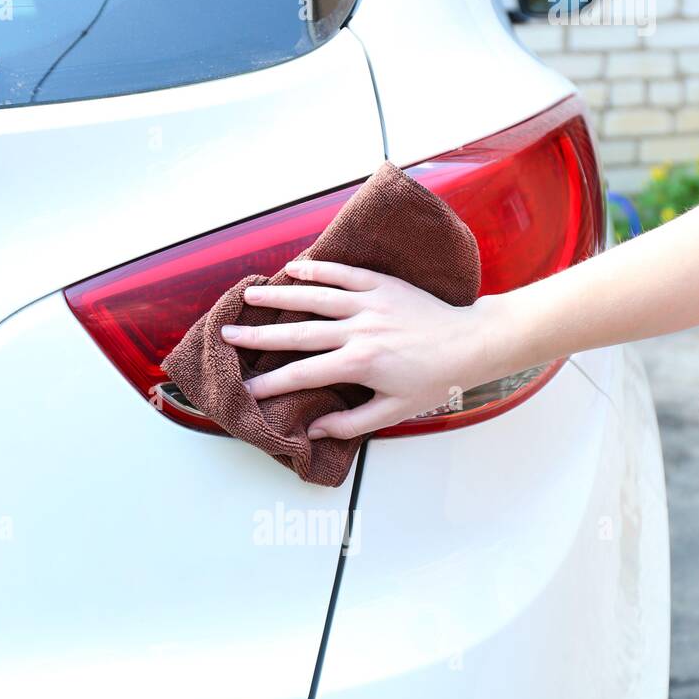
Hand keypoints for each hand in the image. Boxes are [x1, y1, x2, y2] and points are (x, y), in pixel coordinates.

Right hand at [220, 259, 502, 439]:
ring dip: (279, 296)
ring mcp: (370, 303)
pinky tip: (293, 268)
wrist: (470, 344)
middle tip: (228, 335)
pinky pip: (343, 272)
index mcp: (360, 364)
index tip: (245, 388)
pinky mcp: (382, 284)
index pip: (303, 375)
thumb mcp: (393, 411)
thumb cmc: (434, 382)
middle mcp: (359, 330)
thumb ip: (350, 422)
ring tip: (248, 295)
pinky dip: (317, 268)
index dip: (270, 384)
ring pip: (315, 297)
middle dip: (259, 336)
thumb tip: (312, 429)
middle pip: (298, 333)